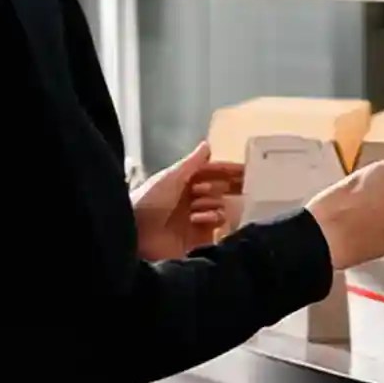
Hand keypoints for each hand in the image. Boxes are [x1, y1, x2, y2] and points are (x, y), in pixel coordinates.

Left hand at [131, 142, 243, 260]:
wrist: (135, 234)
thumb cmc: (150, 201)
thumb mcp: (171, 177)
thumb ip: (192, 162)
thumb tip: (208, 144)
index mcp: (184, 182)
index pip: (213, 172)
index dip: (228, 170)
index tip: (248, 169)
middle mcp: (192, 199)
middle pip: (220, 189)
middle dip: (223, 186)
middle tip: (235, 185)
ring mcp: (197, 219)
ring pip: (221, 206)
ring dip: (212, 202)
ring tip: (196, 205)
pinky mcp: (200, 238)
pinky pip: (217, 225)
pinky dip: (210, 219)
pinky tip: (196, 219)